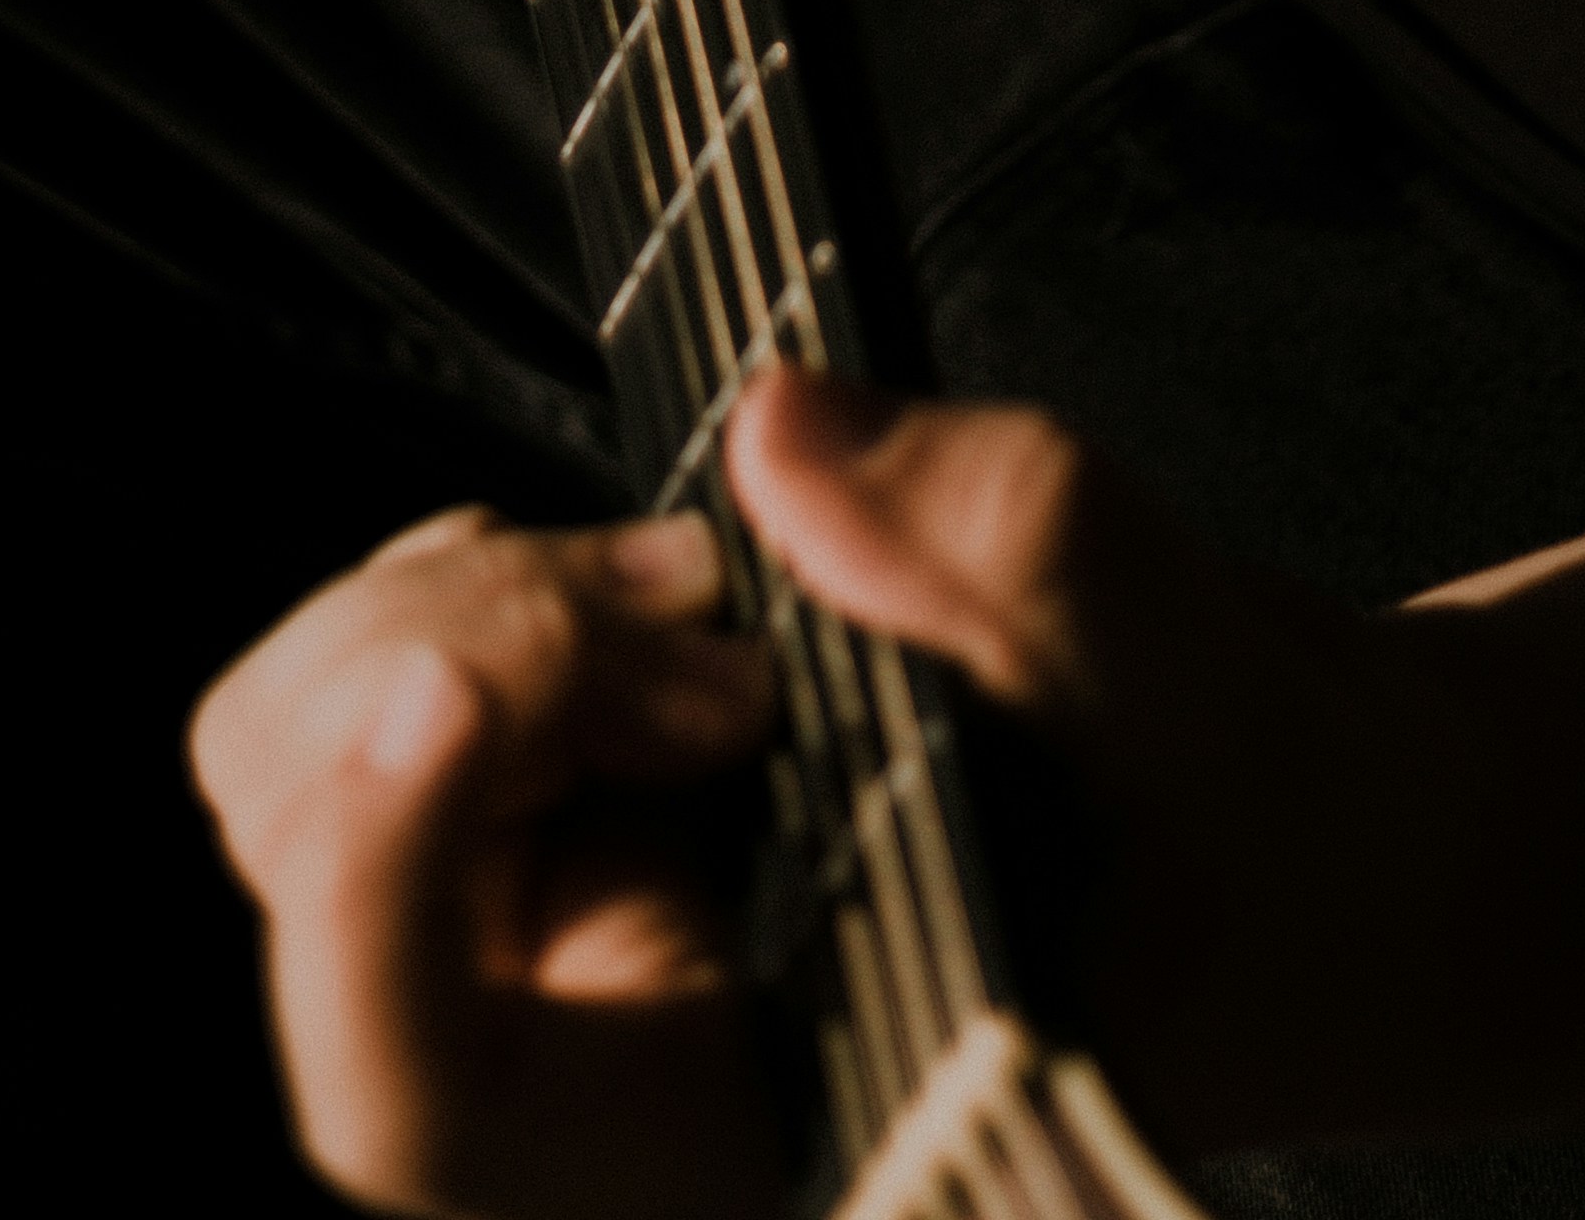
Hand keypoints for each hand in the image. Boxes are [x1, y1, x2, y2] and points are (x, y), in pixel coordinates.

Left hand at [193, 380, 1440, 1216]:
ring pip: (299, 746)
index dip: (368, 892)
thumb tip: (781, 435)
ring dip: (480, 606)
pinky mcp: (540, 805)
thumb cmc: (1246, 819)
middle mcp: (578, 1064)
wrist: (1286, 834)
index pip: (408, 1107)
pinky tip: (668, 596)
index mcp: (713, 1148)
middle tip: (703, 624)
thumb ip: (1003, 548)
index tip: (463, 681)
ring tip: (702, 603)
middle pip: (309, 864)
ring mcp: (535, 929)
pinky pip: (383, 666)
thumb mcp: (1188, 672)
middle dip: (474, 664)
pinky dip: (498, 578)